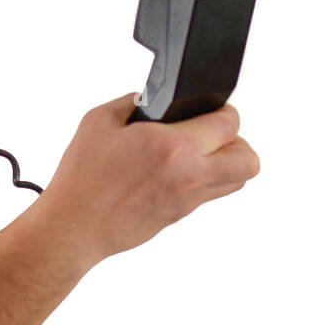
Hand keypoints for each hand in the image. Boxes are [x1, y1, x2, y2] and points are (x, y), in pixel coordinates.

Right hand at [37, 95, 260, 267]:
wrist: (75, 225)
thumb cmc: (83, 177)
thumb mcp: (100, 121)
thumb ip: (133, 102)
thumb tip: (152, 99)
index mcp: (171, 146)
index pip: (228, 123)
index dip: (223, 110)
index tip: (210, 108)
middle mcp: (188, 174)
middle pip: (248, 158)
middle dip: (237, 140)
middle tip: (212, 132)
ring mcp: (188, 199)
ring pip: (238, 181)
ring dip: (228, 162)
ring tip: (201, 152)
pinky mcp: (181, 216)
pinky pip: (213, 193)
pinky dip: (207, 179)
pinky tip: (180, 170)